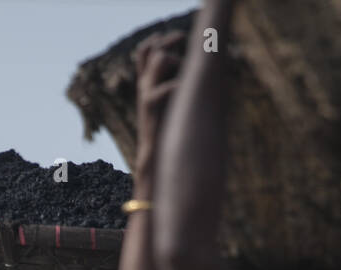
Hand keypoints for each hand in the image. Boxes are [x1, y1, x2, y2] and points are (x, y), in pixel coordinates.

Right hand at [133, 32, 183, 185]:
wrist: (153, 161)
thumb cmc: (166, 136)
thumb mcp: (169, 108)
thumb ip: (176, 90)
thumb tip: (196, 76)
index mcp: (146, 85)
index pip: (144, 52)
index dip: (157, 40)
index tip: (176, 37)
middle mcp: (143, 87)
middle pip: (151, 50)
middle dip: (169, 40)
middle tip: (183, 39)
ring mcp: (145, 96)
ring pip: (159, 61)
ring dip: (176, 61)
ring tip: (185, 75)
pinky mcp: (151, 109)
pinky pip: (167, 88)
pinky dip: (179, 87)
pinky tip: (185, 95)